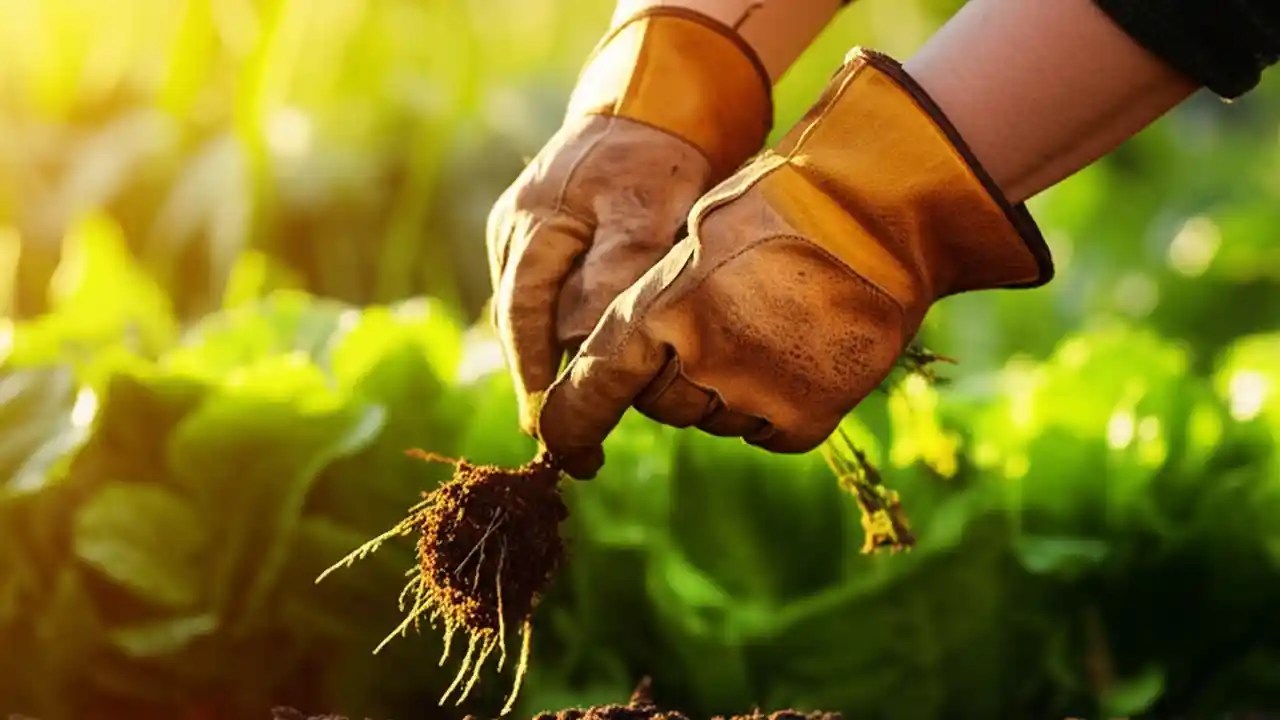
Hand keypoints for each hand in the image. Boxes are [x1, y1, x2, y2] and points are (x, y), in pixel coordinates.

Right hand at [487, 8, 770, 433]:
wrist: (656, 108)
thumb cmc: (655, 156)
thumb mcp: (645, 205)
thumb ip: (616, 268)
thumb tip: (585, 341)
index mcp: (529, 227)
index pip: (524, 319)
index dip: (535, 381)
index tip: (549, 435)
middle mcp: (515, 237)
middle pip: (524, 329)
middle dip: (546, 386)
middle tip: (573, 448)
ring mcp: (527, 242)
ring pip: (539, 322)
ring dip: (560, 369)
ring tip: (588, 422)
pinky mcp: (550, 249)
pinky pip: (555, 307)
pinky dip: (573, 343)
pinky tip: (598, 374)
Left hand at [537, 49, 1054, 478]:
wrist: (882, 210)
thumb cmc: (782, 206)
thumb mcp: (700, 237)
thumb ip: (658, 303)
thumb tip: (630, 355)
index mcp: (658, 310)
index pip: (591, 391)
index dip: (571, 422)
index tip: (563, 443)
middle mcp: (700, 363)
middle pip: (661, 405)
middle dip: (675, 377)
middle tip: (722, 324)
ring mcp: (756, 396)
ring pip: (715, 419)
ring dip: (727, 390)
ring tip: (772, 326)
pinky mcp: (806, 420)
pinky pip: (767, 433)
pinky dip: (775, 407)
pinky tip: (800, 354)